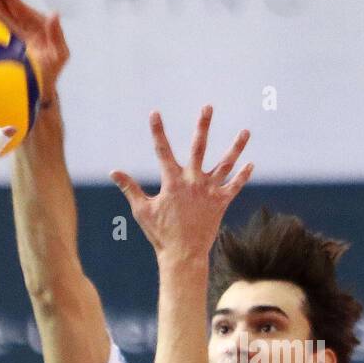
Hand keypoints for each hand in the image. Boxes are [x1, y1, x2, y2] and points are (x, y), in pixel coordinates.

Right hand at [0, 0, 69, 104]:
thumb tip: (54, 14)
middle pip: (3, 3)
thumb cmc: (52, 71)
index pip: (19, 7)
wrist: (40, 84)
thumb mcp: (59, 55)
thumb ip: (57, 36)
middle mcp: (21, 21)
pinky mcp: (3, 36)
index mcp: (34, 23)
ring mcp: (11, 27)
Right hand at [110, 107, 252, 259]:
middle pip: (198, 147)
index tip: (155, 113)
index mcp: (172, 181)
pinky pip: (234, 186)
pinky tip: (251, 163)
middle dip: (203, 126)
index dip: (157, 131)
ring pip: (225, 164)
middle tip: (208, 107)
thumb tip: (113, 172)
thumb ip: (129, 187)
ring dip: (236, 147)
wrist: (182, 255)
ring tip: (245, 131)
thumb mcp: (142, 210)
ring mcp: (209, 191)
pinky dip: (243, 176)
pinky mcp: (221, 203)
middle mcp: (192, 182)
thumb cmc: (160, 233)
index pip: (162, 150)